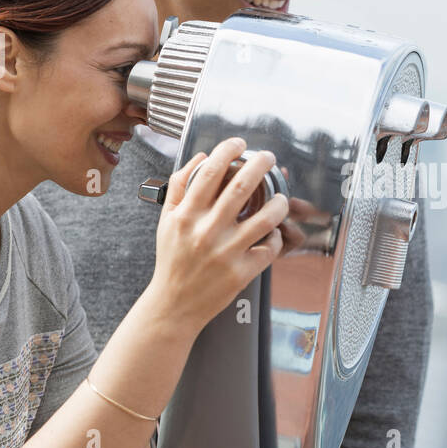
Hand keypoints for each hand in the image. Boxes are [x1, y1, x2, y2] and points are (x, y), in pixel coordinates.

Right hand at [147, 136, 289, 331]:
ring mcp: (226, 252)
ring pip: (265, 217)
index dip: (229, 151)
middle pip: (242, 187)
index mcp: (187, 215)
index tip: (240, 143)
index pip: (210, 172)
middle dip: (261, 165)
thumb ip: (179, 186)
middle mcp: (206, 231)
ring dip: (279, 203)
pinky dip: (276, 237)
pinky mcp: (241, 272)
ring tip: (281, 197)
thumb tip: (202, 158)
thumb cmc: (172, 260)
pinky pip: (270, 248)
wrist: (174, 304)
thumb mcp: (166, 220)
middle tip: (269, 158)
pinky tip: (272, 233)